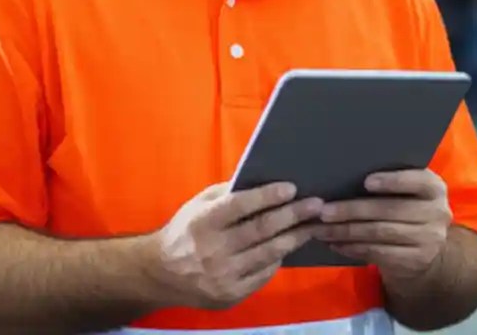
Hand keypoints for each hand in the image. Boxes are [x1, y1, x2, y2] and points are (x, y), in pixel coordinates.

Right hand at [147, 182, 323, 310]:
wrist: (160, 274)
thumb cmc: (184, 231)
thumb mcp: (197, 205)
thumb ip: (227, 194)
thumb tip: (263, 181)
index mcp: (203, 222)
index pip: (240, 206)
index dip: (267, 196)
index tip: (292, 188)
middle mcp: (212, 250)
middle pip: (261, 230)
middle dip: (292, 215)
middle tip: (316, 204)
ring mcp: (222, 276)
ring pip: (268, 253)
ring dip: (295, 237)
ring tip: (313, 225)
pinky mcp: (230, 294)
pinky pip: (264, 274)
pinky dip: (278, 258)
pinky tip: (289, 245)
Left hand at [314, 169, 451, 284]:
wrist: (425, 251)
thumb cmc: (405, 209)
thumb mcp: (406, 194)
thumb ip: (387, 182)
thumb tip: (341, 176)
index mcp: (434, 188)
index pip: (418, 181)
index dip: (392, 181)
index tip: (366, 182)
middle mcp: (437, 213)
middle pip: (390, 210)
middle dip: (353, 210)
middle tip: (323, 211)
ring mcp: (429, 240)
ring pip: (380, 233)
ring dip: (346, 231)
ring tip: (321, 229)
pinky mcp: (415, 261)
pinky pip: (378, 253)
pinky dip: (353, 248)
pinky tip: (335, 243)